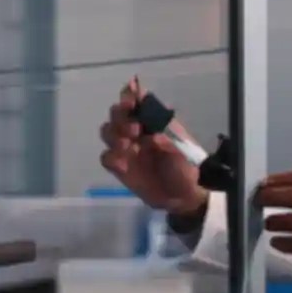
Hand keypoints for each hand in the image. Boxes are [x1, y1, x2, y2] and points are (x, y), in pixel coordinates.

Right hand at [99, 77, 208, 215]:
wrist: (182, 196)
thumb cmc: (185, 166)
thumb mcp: (183, 150)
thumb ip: (168, 140)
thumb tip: (152, 137)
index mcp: (152, 120)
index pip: (136, 100)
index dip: (129, 96)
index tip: (131, 102)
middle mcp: (136, 129)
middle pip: (117, 112)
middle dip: (120, 116)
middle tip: (135, 130)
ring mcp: (126, 147)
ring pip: (107, 131)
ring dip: (114, 134)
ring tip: (128, 145)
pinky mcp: (120, 167)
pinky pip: (106, 157)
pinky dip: (112, 157)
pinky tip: (123, 165)